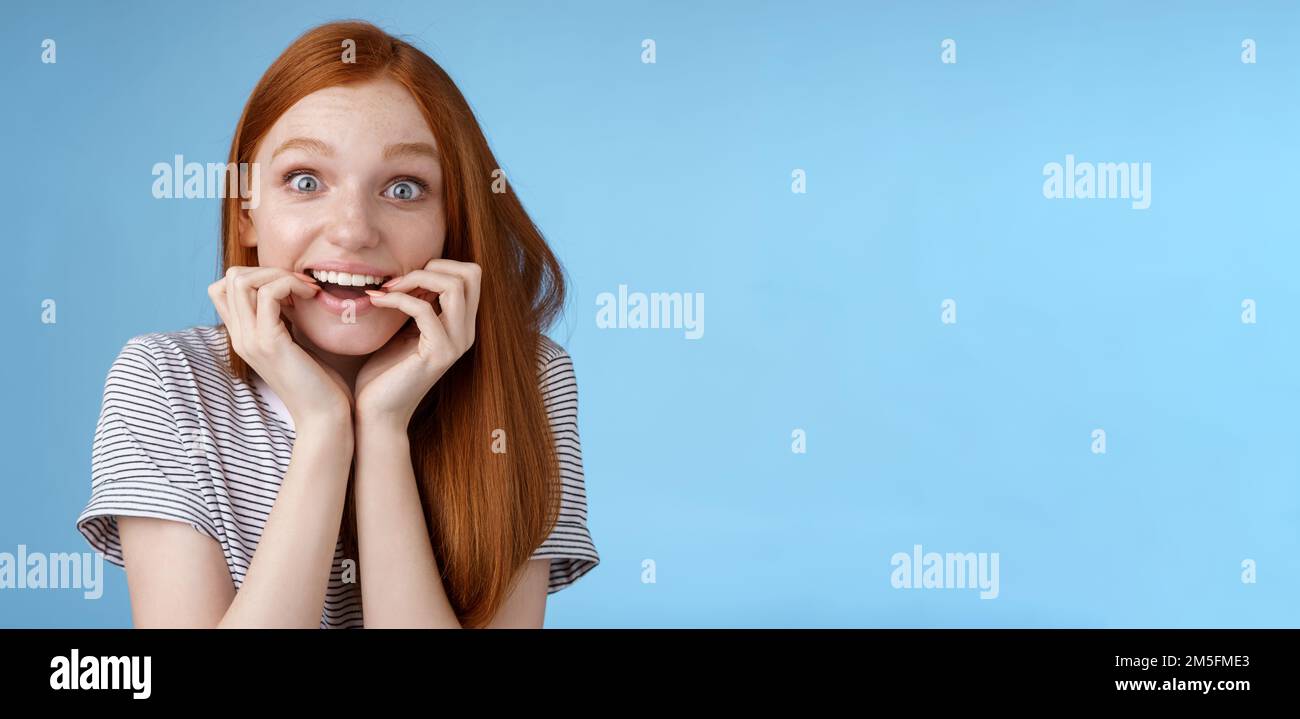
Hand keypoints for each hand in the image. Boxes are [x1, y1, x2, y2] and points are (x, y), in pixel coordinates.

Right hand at [208, 267, 351, 423]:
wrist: (324, 417)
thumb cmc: (319, 383)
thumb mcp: (296, 344)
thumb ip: (285, 321)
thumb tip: (291, 292)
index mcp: (244, 336)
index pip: (223, 289)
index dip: (255, 275)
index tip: (290, 286)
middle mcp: (240, 337)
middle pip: (229, 278)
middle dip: (268, 269)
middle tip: (300, 284)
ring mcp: (250, 340)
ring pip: (242, 280)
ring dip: (279, 274)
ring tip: (307, 289)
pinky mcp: (269, 343)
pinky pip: (268, 294)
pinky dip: (291, 284)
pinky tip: (312, 296)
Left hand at [354, 259, 481, 426]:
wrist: (377, 412)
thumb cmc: (385, 373)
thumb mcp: (404, 329)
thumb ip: (416, 303)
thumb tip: (409, 272)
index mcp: (462, 325)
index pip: (471, 275)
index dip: (439, 265)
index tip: (404, 279)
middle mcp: (466, 333)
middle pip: (472, 274)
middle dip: (433, 265)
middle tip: (398, 280)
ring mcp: (456, 344)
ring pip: (454, 286)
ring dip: (416, 278)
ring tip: (386, 289)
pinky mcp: (438, 353)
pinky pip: (424, 309)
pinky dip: (397, 299)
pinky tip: (375, 301)